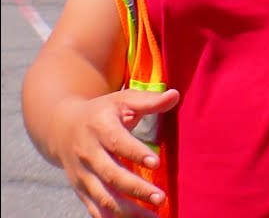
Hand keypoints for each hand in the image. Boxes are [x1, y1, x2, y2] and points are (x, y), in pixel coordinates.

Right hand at [52, 88, 178, 217]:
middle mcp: (88, 153)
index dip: (136, 153)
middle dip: (136, 188)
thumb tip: (175, 95)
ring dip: (128, 211)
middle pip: (110, 175)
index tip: (157, 164)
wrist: (61, 128)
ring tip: (154, 217)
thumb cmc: (102, 112)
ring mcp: (82, 174)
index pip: (118, 143)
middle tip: (161, 197)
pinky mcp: (81, 189)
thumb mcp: (122, 100)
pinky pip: (95, 209)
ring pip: (103, 197)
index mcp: (99, 128)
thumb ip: (148, 100)